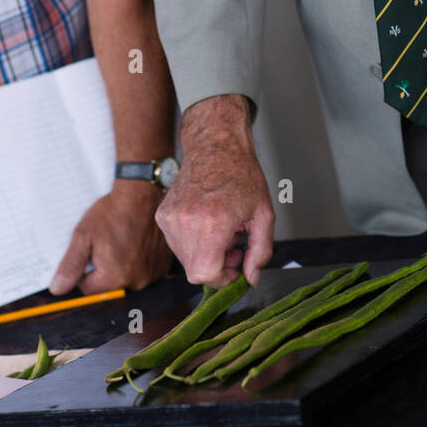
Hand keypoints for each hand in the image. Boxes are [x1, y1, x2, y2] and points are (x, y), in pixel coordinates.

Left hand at [49, 181, 173, 294]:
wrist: (143, 194)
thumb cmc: (113, 212)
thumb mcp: (84, 235)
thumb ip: (70, 265)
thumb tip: (58, 289)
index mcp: (114, 278)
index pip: (89, 289)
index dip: (84, 271)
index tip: (90, 251)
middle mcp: (136, 282)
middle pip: (110, 286)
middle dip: (104, 270)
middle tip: (106, 244)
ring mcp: (152, 275)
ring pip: (127, 280)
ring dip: (122, 267)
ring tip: (121, 242)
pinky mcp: (162, 266)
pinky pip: (144, 272)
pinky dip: (138, 262)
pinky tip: (135, 244)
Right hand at [156, 95, 274, 286]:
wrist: (216, 147)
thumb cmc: (242, 176)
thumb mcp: (264, 215)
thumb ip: (261, 251)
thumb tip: (251, 278)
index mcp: (213, 222)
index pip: (205, 274)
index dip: (223, 279)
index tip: (236, 269)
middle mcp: (186, 222)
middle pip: (195, 272)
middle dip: (217, 268)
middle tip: (235, 249)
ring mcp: (170, 218)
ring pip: (186, 260)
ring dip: (205, 255)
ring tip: (223, 232)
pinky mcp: (162, 215)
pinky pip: (177, 244)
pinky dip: (193, 242)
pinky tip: (208, 224)